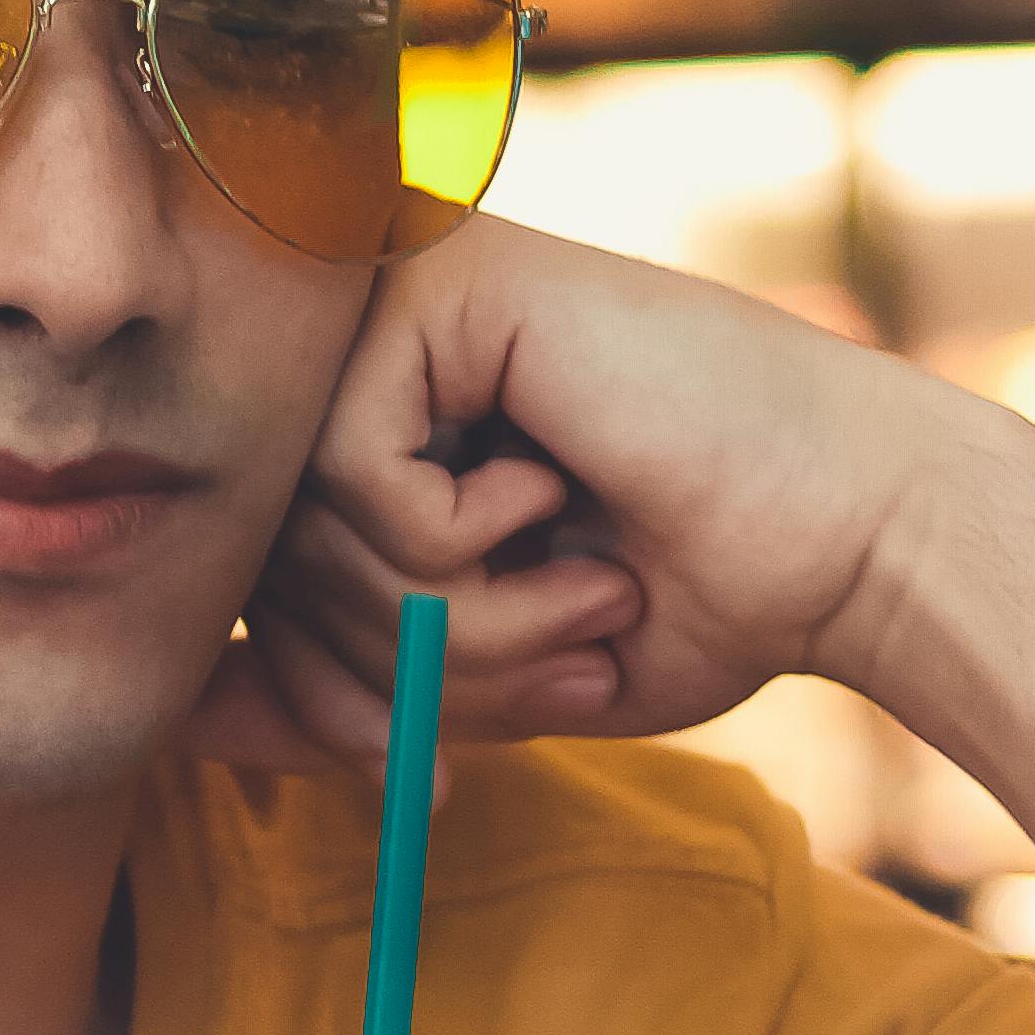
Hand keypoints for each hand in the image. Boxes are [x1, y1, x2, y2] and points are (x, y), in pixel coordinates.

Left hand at [199, 211, 986, 772]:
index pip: (245, 570)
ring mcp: (393, 289)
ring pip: (300, 522)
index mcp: (371, 404)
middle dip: (400, 672)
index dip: (322, 694)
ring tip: (581, 591)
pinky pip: (356, 475)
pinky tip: (567, 503)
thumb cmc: (693, 592)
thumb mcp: (477, 666)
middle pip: (259, 555)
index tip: (435, 755)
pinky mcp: (435, 279)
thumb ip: (337, 680)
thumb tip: (178, 721)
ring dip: (451, 622)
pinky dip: (465, 546)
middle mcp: (364, 330)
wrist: (855, 539)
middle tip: (551, 665)